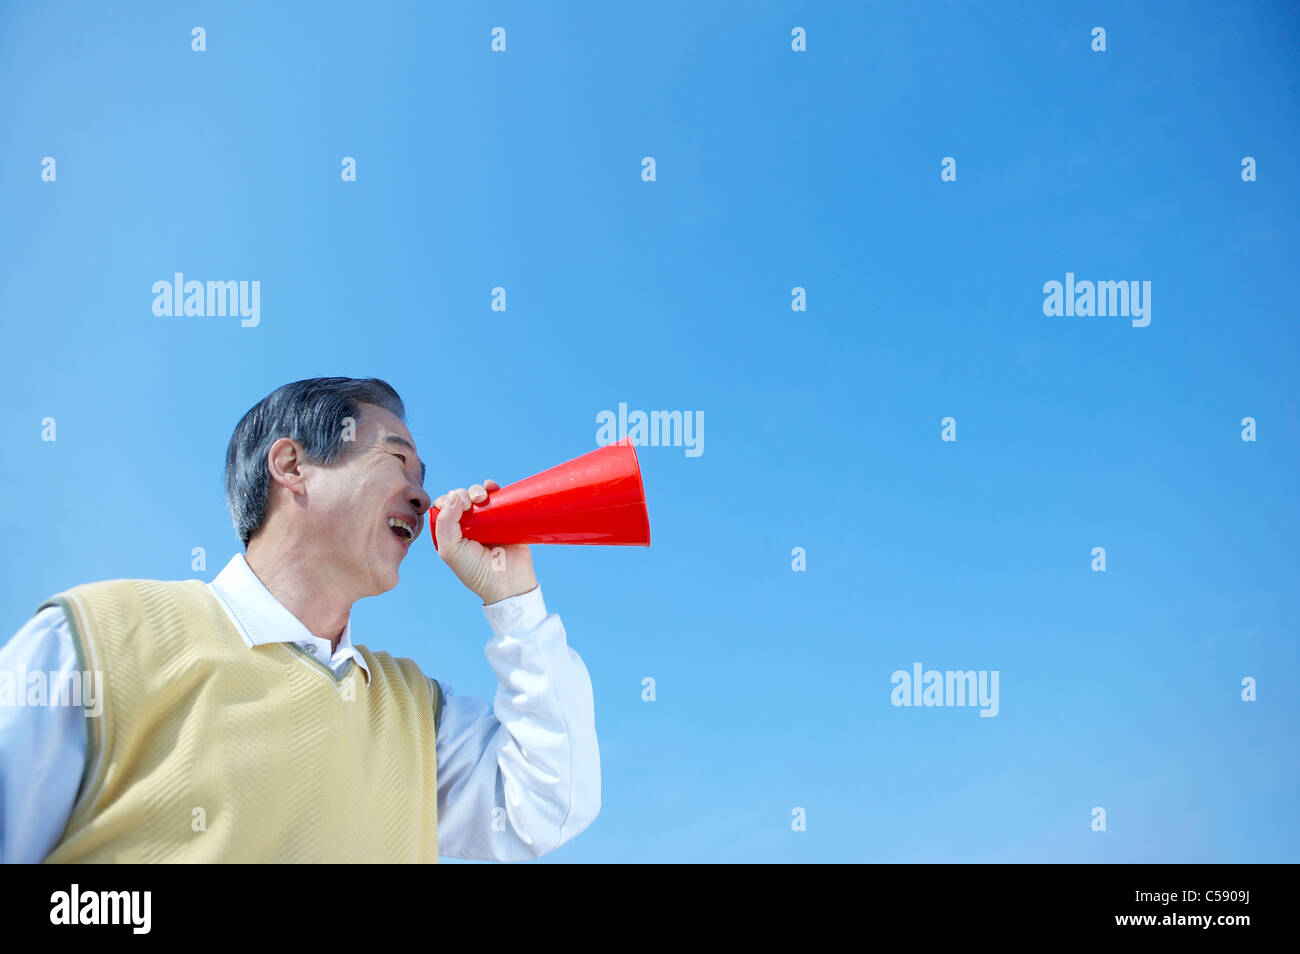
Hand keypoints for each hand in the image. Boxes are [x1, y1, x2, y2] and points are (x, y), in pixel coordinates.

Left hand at [432, 480, 537, 604]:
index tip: (457, 506)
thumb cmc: (476, 571)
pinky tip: (491, 487)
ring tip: (481, 498)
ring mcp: (487, 521)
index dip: (447, 501)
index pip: (443, 508)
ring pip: (477, 495)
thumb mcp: (450, 550)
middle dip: (462, 494)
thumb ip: (445, 523)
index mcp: (451, 533)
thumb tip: (453, 496)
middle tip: (469, 503)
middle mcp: (468, 526)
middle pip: (460, 498)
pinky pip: (497, 496)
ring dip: (476, 490)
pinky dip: (492, 487)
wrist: (508, 581)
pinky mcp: (505, 518)